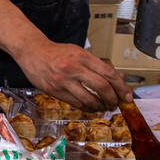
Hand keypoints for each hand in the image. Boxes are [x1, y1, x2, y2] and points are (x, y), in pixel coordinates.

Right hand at [14, 40, 132, 112]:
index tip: (127, 96)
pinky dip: (87, 108)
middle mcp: (74, 68)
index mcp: (82, 57)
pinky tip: (91, 107)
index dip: (122, 87)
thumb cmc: (57, 53)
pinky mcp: (55, 91)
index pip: (109, 74)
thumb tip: (118, 79)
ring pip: (89, 99)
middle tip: (116, 104)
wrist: (32, 52)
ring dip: (100, 106)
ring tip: (104, 107)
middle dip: (113, 99)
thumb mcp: (79, 53)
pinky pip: (76, 104)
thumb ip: (97, 66)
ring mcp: (63, 81)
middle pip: (102, 87)